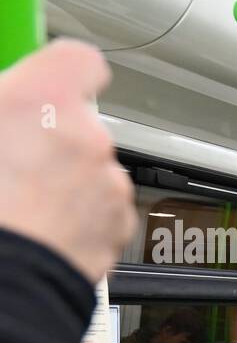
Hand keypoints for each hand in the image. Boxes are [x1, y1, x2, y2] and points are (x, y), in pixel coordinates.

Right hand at [0, 41, 136, 285]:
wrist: (1, 283)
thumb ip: (0, 105)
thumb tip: (5, 105)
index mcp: (41, 99)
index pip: (77, 59)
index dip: (63, 71)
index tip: (50, 83)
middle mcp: (87, 136)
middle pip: (80, 123)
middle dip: (51, 139)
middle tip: (10, 162)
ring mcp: (108, 184)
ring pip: (92, 169)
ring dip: (66, 181)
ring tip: (20, 204)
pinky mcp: (119, 226)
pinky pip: (104, 210)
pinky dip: (81, 217)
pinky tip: (44, 230)